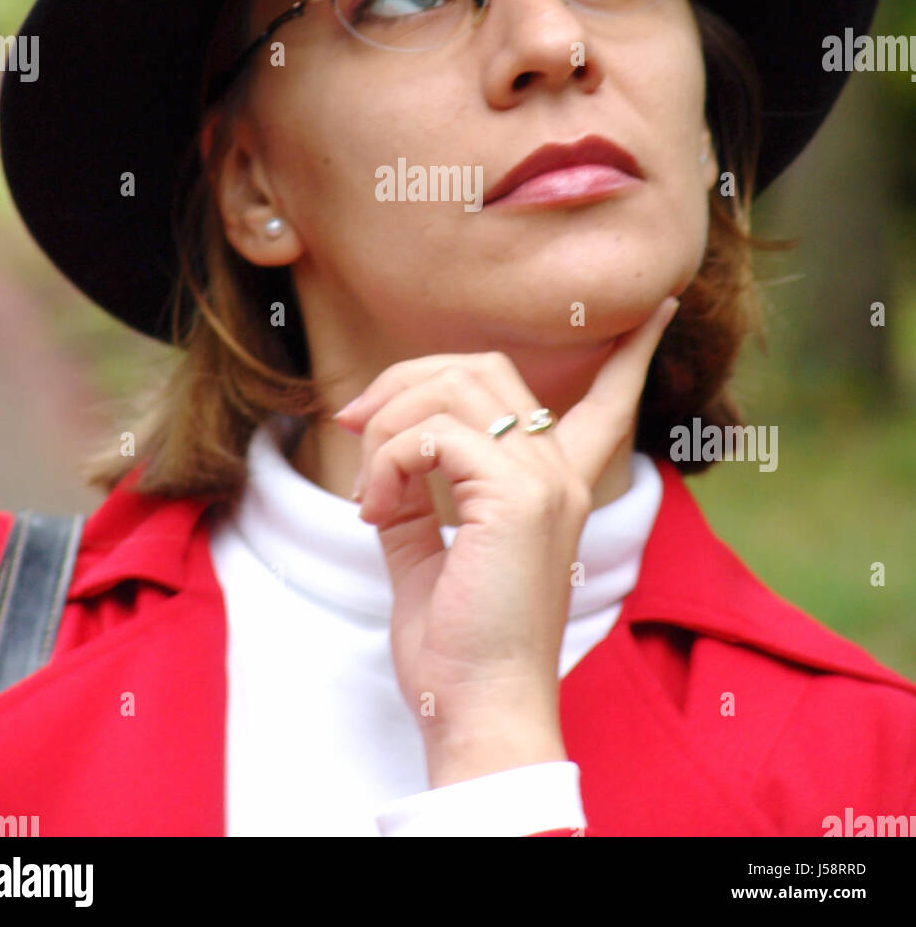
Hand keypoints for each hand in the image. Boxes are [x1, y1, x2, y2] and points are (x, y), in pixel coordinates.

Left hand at [332, 296, 679, 770]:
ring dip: (388, 425)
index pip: (609, 401)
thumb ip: (419, 495)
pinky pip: (435, 434)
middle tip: (354, 425)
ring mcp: (545, 481)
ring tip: (368, 493)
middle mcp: (561, 474)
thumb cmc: (456, 646)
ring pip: (455, 385)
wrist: (476, 712)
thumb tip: (383, 450)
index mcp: (554, 487)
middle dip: (405, 381)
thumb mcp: (430, 553)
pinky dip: (390, 462)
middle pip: (483, 367)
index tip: (665, 308)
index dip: (634, 352)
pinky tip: (375, 511)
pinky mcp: (518, 498)